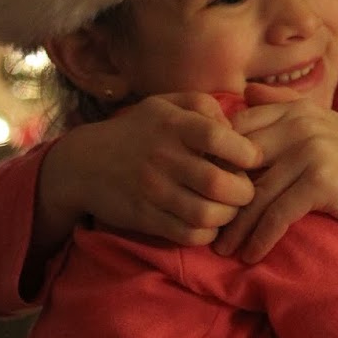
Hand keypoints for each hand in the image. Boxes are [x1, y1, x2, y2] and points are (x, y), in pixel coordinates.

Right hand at [39, 93, 259, 249]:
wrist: (84, 164)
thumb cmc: (137, 130)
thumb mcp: (166, 104)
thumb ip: (203, 106)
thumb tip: (235, 127)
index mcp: (173, 126)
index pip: (218, 138)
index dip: (246, 151)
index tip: (253, 159)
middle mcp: (163, 158)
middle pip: (217, 182)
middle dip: (243, 192)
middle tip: (245, 191)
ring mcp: (153, 190)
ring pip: (205, 214)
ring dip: (227, 216)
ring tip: (229, 209)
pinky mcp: (144, 217)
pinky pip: (186, 234)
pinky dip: (206, 234)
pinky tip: (208, 225)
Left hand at [216, 90, 337, 298]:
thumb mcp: (325, 130)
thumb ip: (286, 110)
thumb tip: (247, 91)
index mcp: (300, 108)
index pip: (238, 130)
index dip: (217, 162)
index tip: (205, 192)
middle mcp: (304, 122)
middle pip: (241, 162)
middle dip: (220, 196)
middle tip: (204, 224)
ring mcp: (313, 149)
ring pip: (256, 193)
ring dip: (236, 227)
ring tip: (222, 249)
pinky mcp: (322, 180)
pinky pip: (277, 214)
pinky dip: (260, 238)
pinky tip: (251, 255)